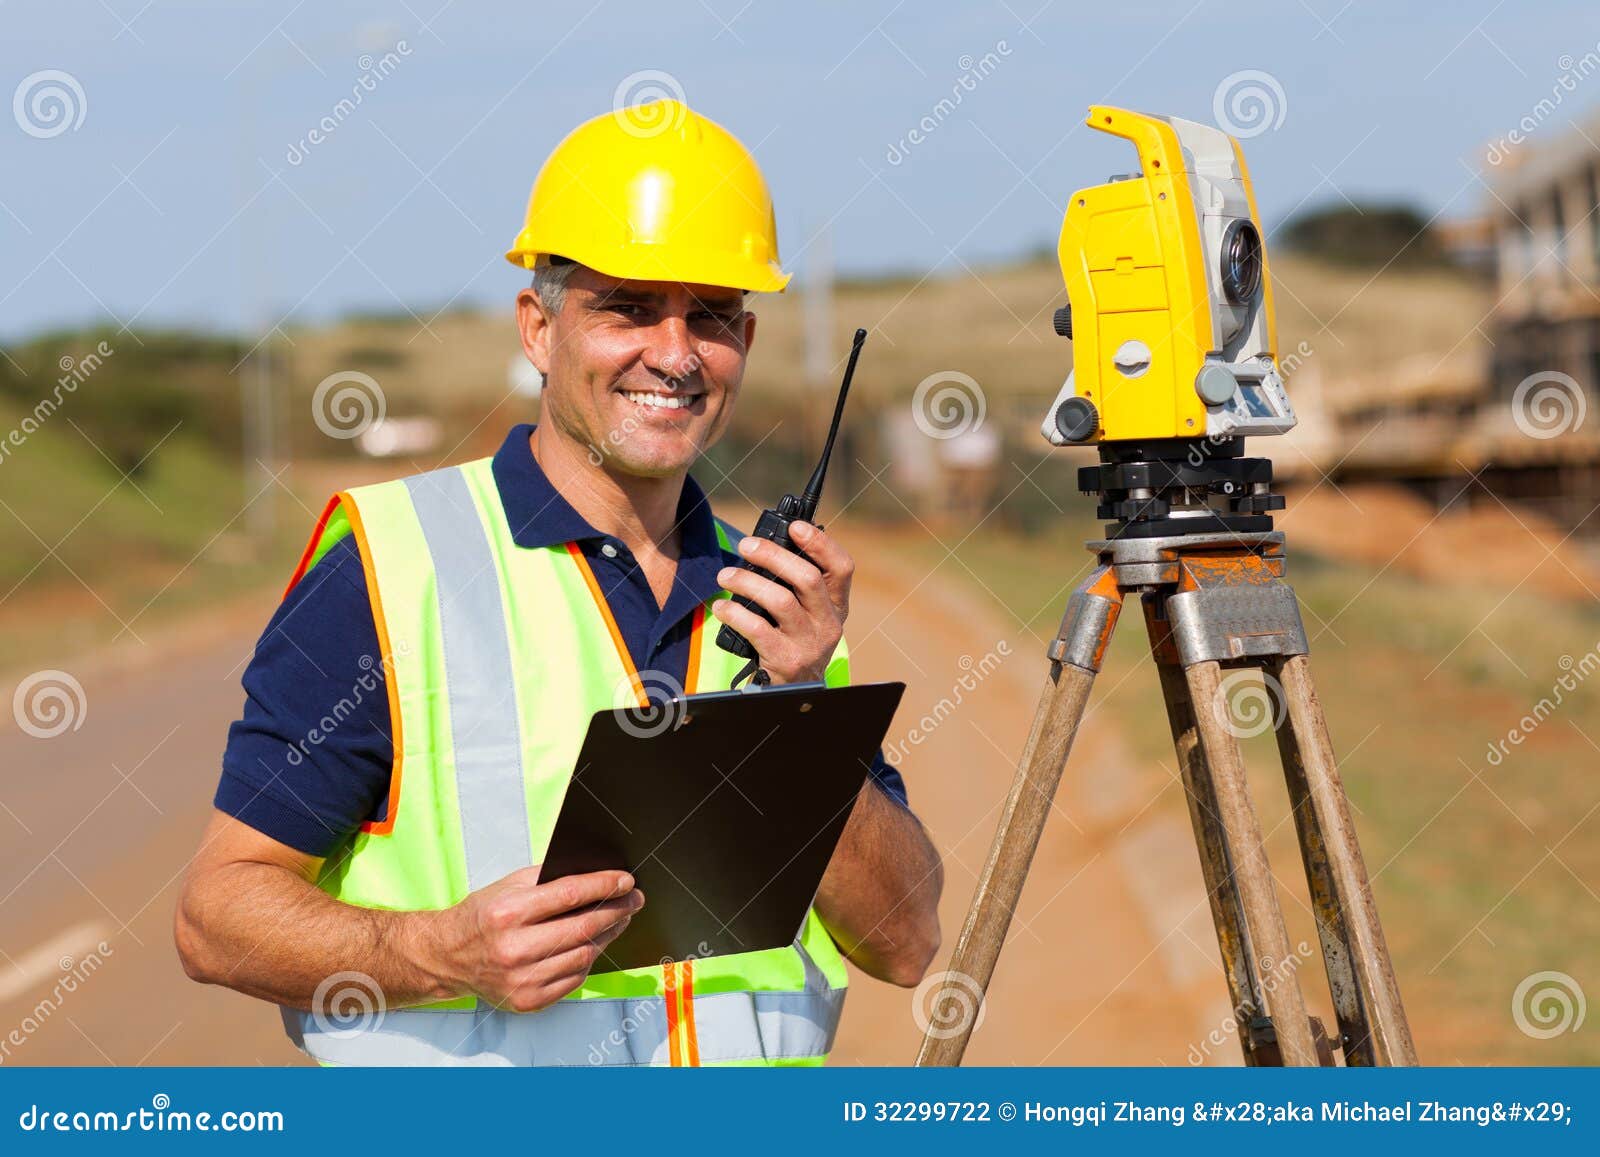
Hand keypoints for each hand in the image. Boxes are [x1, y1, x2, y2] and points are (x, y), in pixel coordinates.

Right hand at [432, 866, 642, 1011]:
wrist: (448, 958)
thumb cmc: (481, 918)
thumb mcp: (508, 886)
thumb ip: (548, 878)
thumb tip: (594, 873)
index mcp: (508, 913)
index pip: (570, 895)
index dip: (604, 886)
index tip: (626, 881)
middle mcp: (514, 949)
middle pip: (583, 927)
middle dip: (616, 910)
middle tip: (634, 900)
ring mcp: (522, 979)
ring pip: (584, 955)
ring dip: (608, 935)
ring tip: (618, 920)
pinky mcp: (528, 1000)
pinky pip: (574, 979)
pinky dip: (588, 959)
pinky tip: (593, 944)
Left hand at [711, 520, 852, 684]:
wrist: (793, 691)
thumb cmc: (791, 640)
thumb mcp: (805, 614)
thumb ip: (794, 585)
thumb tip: (762, 547)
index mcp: (836, 606)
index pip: (841, 568)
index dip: (820, 544)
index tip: (795, 527)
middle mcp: (829, 624)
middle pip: (807, 578)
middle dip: (773, 555)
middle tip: (746, 546)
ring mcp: (810, 644)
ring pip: (780, 600)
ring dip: (748, 582)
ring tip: (725, 576)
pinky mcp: (787, 661)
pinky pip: (758, 629)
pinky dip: (735, 613)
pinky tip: (722, 608)